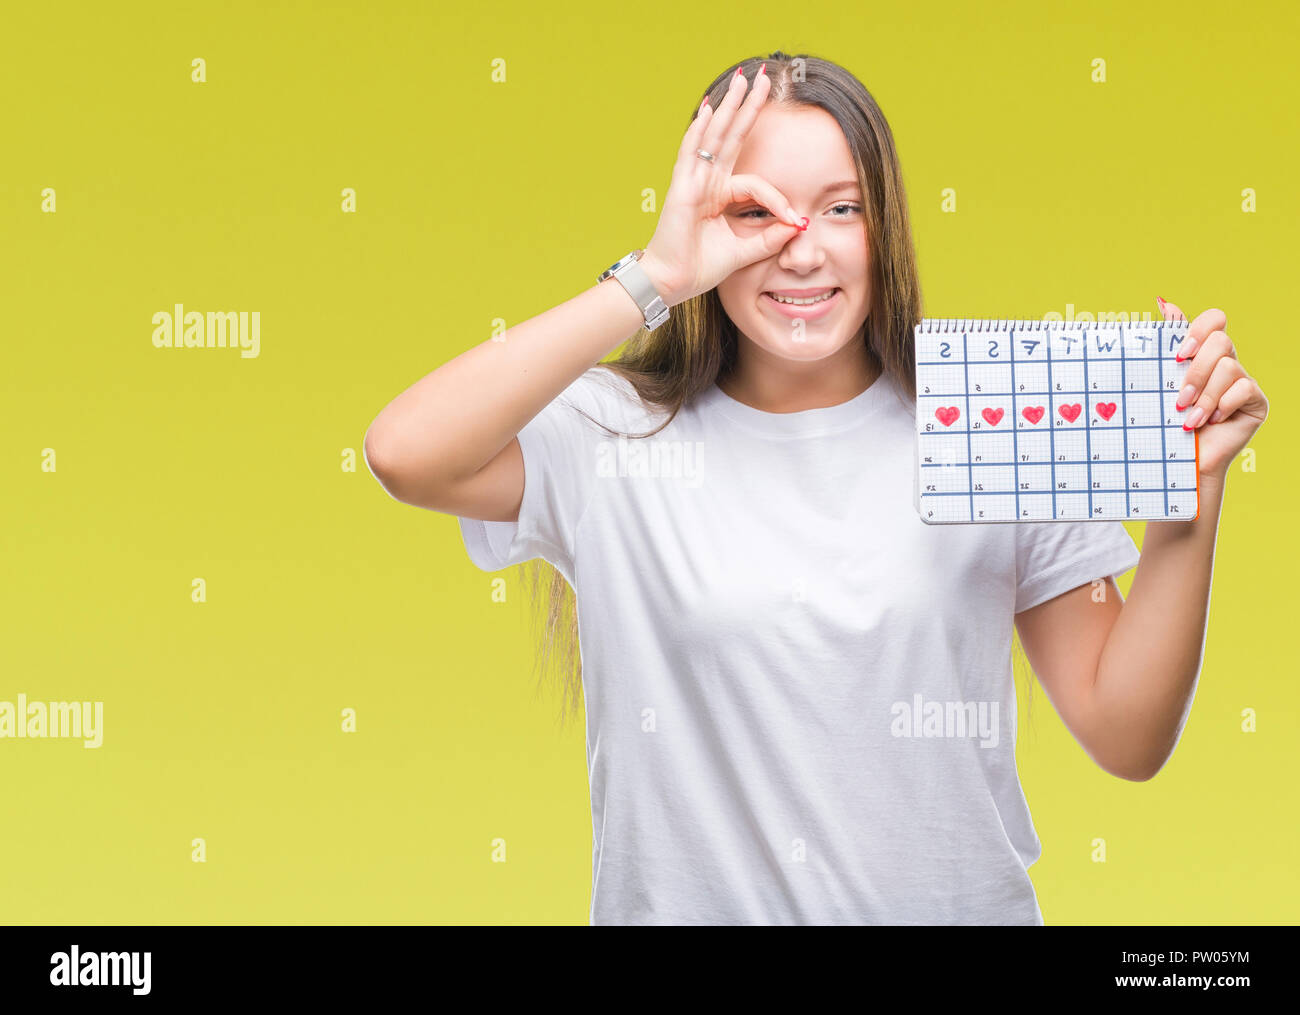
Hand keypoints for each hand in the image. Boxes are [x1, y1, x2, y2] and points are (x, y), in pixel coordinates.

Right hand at [639, 65, 803, 307]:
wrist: (672, 283)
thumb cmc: (699, 268)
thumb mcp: (744, 251)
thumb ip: (770, 237)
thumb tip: (800, 224)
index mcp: (719, 196)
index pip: (756, 183)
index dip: (779, 199)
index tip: (796, 220)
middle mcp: (706, 182)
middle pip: (732, 137)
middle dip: (749, 108)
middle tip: (764, 78)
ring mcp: (692, 181)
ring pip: (714, 136)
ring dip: (728, 107)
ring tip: (742, 80)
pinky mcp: (681, 188)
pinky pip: (690, 153)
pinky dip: (698, 131)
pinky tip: (708, 109)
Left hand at [1158, 298, 1267, 481]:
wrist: (1179, 463)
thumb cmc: (1165, 424)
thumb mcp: (1159, 384)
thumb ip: (1164, 348)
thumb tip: (1164, 302)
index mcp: (1203, 355)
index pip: (1214, 320)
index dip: (1199, 329)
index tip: (1179, 356)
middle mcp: (1226, 363)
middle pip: (1222, 340)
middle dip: (1197, 370)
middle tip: (1180, 398)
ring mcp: (1243, 381)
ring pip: (1230, 366)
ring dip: (1205, 395)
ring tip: (1189, 418)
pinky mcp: (1256, 401)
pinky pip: (1244, 388)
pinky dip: (1222, 405)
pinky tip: (1211, 422)